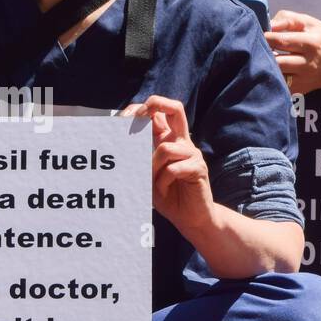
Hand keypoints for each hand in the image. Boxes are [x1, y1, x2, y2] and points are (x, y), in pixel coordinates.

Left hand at [120, 96, 213, 236]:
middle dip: (156, 103)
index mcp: (169, 140)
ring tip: (154, 182)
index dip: (141, 109)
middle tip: (140, 113)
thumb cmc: (168, 195)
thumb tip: (121, 141)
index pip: (158, 113)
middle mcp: (182, 142)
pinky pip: (174, 169)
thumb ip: (140, 158)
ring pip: (165, 148)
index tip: (123, 117)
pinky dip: (163, 182)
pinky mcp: (199, 169)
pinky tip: (164, 190)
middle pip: (175, 109)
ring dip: (153, 167)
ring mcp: (192, 154)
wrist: (191, 217)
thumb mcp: (147, 175)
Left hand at [265, 10, 320, 93]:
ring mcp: (305, 79)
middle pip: (278, 62)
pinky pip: (282, 88)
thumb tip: (268, 25)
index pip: (281, 41)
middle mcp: (308, 63)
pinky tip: (269, 72)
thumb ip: (287, 19)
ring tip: (261, 60)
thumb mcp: (310, 22)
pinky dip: (273, 80)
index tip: (259, 34)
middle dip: (263, 54)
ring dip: (266, 69)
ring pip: (278, 77)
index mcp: (311, 43)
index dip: (266, 37)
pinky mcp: (302, 90)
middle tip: (256, 49)